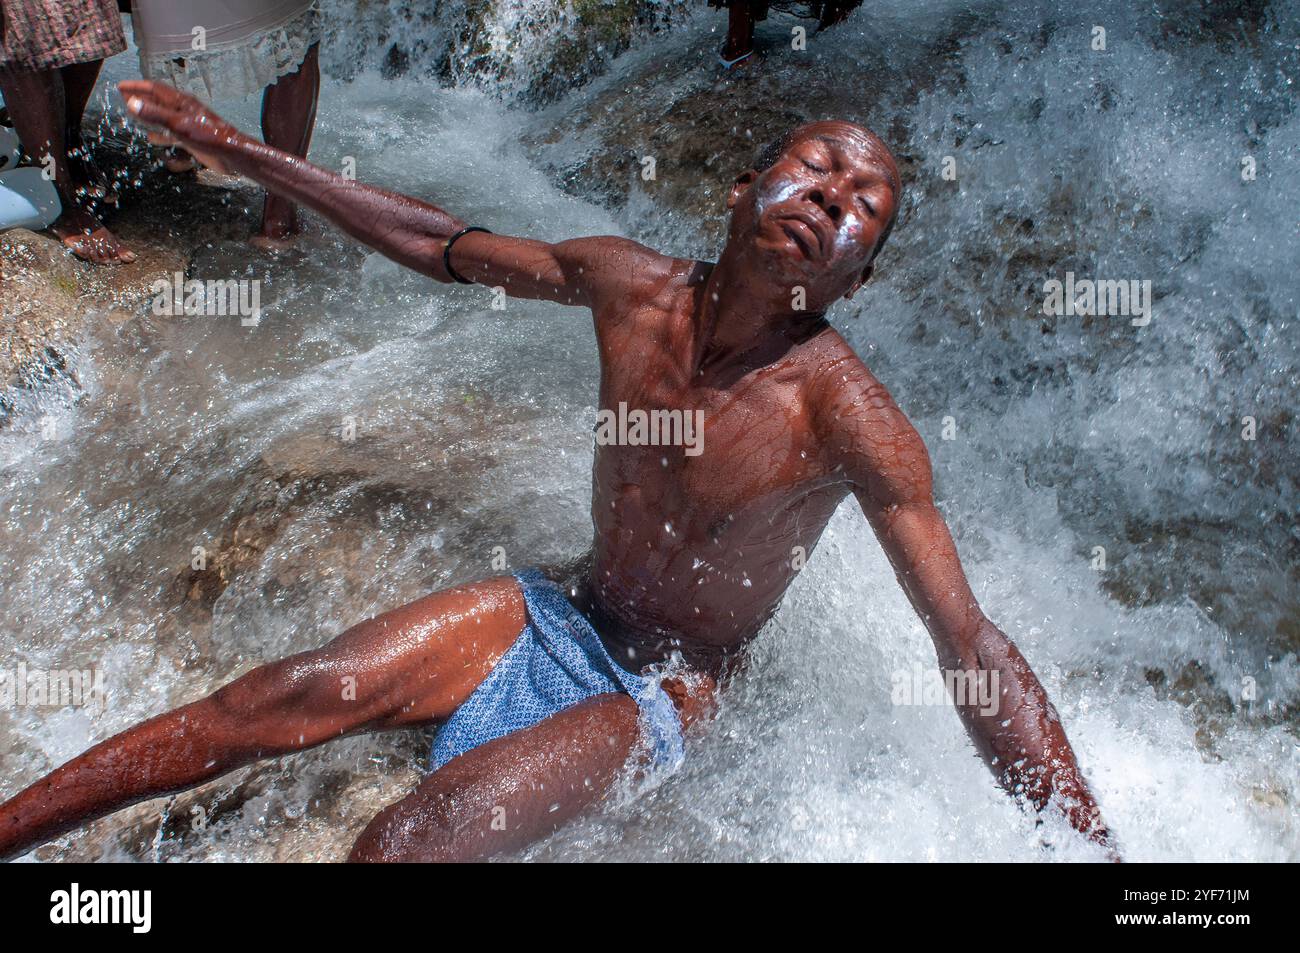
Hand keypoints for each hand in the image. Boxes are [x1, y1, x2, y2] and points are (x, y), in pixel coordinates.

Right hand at [118, 80, 240, 174]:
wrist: (230, 153)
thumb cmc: (207, 136)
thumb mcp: (178, 124)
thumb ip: (154, 114)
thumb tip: (131, 103)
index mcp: (180, 101)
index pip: (154, 88)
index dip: (136, 87)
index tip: (120, 87)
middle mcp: (183, 110)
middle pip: (158, 101)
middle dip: (141, 99)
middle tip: (124, 99)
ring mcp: (188, 124)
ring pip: (164, 117)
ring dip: (149, 116)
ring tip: (134, 117)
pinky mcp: (192, 138)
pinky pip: (171, 133)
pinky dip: (160, 134)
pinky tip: (154, 139)